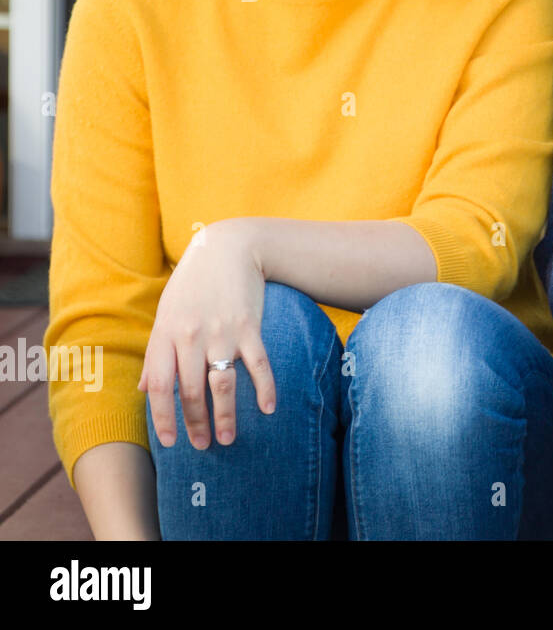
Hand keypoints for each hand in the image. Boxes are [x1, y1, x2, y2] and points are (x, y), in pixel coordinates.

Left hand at [137, 219, 275, 447]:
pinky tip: (269, 409)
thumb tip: (143, 387)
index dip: (163, 417)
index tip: (170, 442)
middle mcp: (191, 336)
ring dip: (226, 416)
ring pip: (222, 385)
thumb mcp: (167, 312)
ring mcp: (222, 332)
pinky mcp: (249, 326)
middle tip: (202, 446)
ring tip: (229, 438)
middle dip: (196, 424)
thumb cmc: (193, 283)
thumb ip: (157, 350)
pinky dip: (265, 388)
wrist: (228, 247)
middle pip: (191, 391)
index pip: (158, 386)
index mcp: (166, 334)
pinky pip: (258, 364)